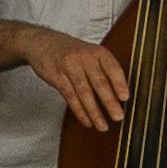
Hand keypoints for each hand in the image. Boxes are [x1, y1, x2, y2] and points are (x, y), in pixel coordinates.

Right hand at [17, 27, 131, 131]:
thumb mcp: (90, 53)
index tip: (125, 98)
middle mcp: (84, 57)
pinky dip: (79, 111)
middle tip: (118, 116)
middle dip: (109, 101)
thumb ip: (104, 70)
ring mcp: (69, 66)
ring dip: (94, 111)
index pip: (112, 67)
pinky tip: (87, 121)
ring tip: (103, 126)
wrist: (41, 41)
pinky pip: (70, 96)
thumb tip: (121, 95)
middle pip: (98, 81)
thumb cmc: (71, 51)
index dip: (119, 82)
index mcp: (96, 51)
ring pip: (84, 92)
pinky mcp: (56, 76)